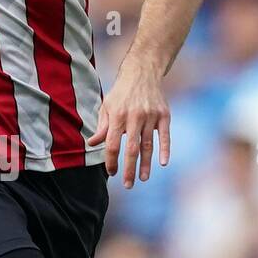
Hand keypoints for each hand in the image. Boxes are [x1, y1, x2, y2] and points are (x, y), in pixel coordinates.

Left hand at [86, 55, 169, 186]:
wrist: (142, 72)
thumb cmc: (121, 93)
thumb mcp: (107, 107)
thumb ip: (102, 127)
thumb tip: (92, 144)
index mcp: (118, 116)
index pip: (113, 144)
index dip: (111, 160)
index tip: (111, 172)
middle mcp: (134, 117)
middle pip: (131, 148)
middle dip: (129, 169)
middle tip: (128, 185)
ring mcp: (150, 116)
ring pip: (148, 145)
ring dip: (146, 164)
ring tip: (143, 179)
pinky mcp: (164, 115)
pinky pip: (165, 136)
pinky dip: (165, 149)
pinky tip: (163, 163)